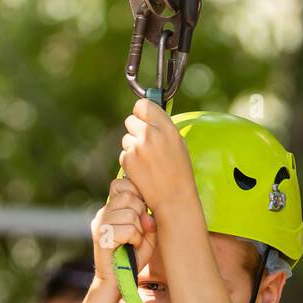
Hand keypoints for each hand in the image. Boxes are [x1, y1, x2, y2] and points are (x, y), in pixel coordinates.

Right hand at [91, 177, 157, 288]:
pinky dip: (135, 239)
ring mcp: (100, 224)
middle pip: (128, 196)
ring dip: (139, 229)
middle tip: (139, 230)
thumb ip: (148, 218)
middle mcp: (103, 213)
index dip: (135, 193)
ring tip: (134, 240)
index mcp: (111, 209)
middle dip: (140, 212)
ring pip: (130, 214)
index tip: (140, 211)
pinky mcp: (101, 237)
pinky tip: (131, 246)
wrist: (117, 281)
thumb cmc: (133, 256)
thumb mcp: (146, 234)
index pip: (120, 183)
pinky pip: (127, 230)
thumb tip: (146, 213)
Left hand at [119, 98, 194, 214]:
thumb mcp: (177, 143)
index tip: (143, 118)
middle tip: (145, 143)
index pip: (143, 105)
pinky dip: (130, 160)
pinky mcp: (128, 160)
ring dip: (132, 146)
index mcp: (166, 127)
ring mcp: (137, 147)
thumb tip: (147, 115)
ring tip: (147, 161)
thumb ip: (162, 127)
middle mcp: (151, 134)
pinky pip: (124, 153)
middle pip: (130, 120)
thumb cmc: (178, 171)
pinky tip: (142, 170)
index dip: (141, 112)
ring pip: (126, 138)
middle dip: (135, 130)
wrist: (173, 197)